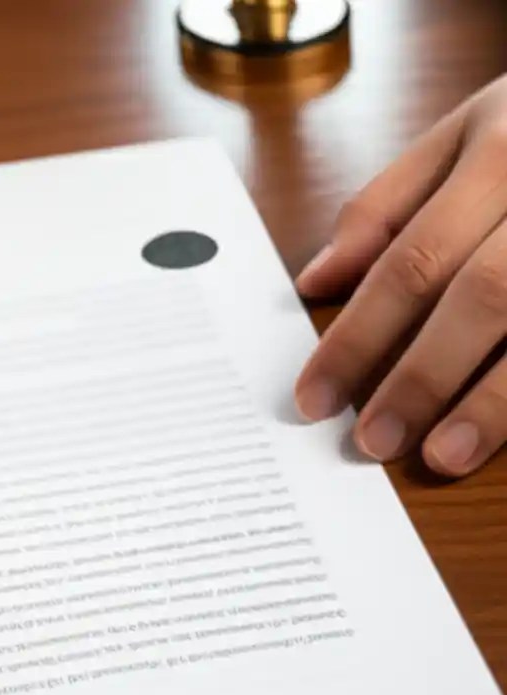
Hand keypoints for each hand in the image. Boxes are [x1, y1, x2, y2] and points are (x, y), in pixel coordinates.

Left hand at [295, 74, 506, 476]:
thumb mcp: (466, 130)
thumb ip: (387, 204)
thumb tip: (316, 279)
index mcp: (500, 153)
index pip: (412, 260)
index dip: (359, 335)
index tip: (315, 398)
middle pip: (483, 295)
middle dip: (421, 375)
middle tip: (373, 441)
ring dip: (496, 402)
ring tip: (444, 455)